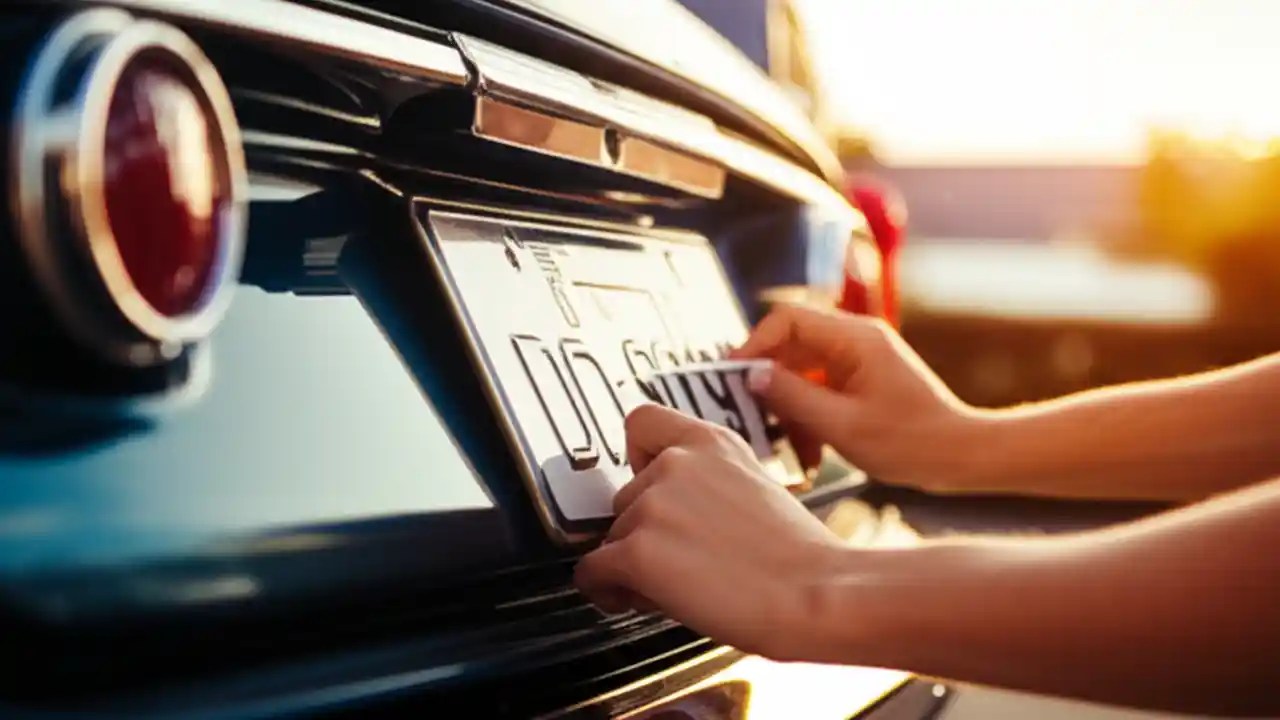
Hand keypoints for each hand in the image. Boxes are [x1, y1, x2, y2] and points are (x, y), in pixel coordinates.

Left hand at [574, 404, 843, 660]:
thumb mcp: (756, 484)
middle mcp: (675, 464)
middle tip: (679, 560)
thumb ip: (709, 482)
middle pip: (624, 496)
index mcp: (710, 441)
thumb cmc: (799, 556)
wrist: (816, 595)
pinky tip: (633, 600)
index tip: (644, 483)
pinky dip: (606, 591)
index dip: (635, 458)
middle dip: (642, 529)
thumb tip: (672, 512)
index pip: (640, 421)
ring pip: (612, 538)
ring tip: (678, 585)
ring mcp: (652, 505)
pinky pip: (592, 572)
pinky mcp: (637, 552)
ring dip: (632, 563)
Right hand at [732, 305, 985, 491]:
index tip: (734, 377)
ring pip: (801, 371)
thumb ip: (793, 397)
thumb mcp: (842, 425)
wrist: (962, 456)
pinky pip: (819, 389)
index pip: (787, 319)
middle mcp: (855, 340)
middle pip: (790, 345)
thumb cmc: (912, 442)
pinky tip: (811, 452)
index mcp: (854, 338)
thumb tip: (752, 376)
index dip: (755, 344)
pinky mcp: (860, 381)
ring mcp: (858, 360)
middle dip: (768, 382)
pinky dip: (808, 417)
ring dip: (789, 407)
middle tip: (750, 415)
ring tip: (789, 447)